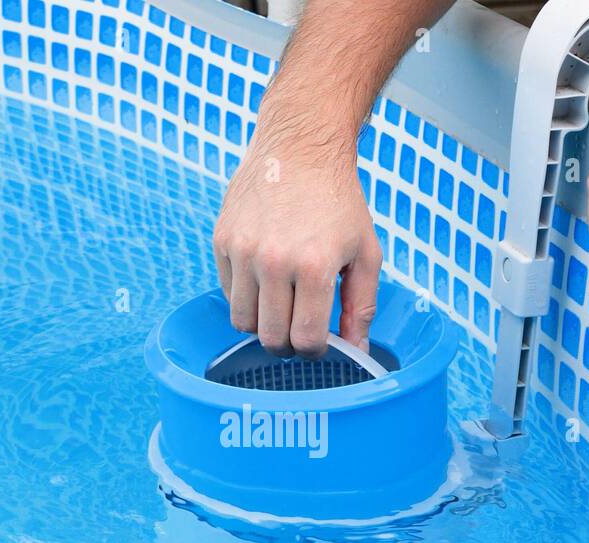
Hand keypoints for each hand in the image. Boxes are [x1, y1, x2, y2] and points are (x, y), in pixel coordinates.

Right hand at [212, 135, 381, 358]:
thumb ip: (362, 305)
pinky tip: (265, 279)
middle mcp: (274, 261)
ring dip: (262, 324)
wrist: (300, 147)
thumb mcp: (366, 252)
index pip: (305, 339)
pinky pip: (228, 292)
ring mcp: (243, 251)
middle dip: (287, 345)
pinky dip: (245, 297)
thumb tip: (356, 349)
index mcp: (314, 267)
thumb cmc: (338, 200)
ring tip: (280, 306)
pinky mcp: (223, 241)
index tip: (318, 341)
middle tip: (298, 330)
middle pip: (271, 338)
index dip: (314, 350)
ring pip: (242, 321)